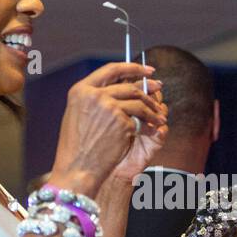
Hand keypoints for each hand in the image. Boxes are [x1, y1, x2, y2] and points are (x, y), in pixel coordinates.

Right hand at [50, 62, 164, 195]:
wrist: (77, 169)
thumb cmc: (76, 146)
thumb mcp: (78, 114)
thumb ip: (94, 98)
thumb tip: (121, 87)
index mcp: (81, 90)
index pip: (111, 69)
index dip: (132, 67)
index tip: (147, 70)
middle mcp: (94, 95)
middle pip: (129, 85)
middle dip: (148, 87)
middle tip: (160, 88)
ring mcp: (108, 107)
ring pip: (139, 102)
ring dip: (153, 109)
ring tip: (159, 116)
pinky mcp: (121, 122)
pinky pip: (138, 121)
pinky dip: (146, 126)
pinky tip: (149, 132)